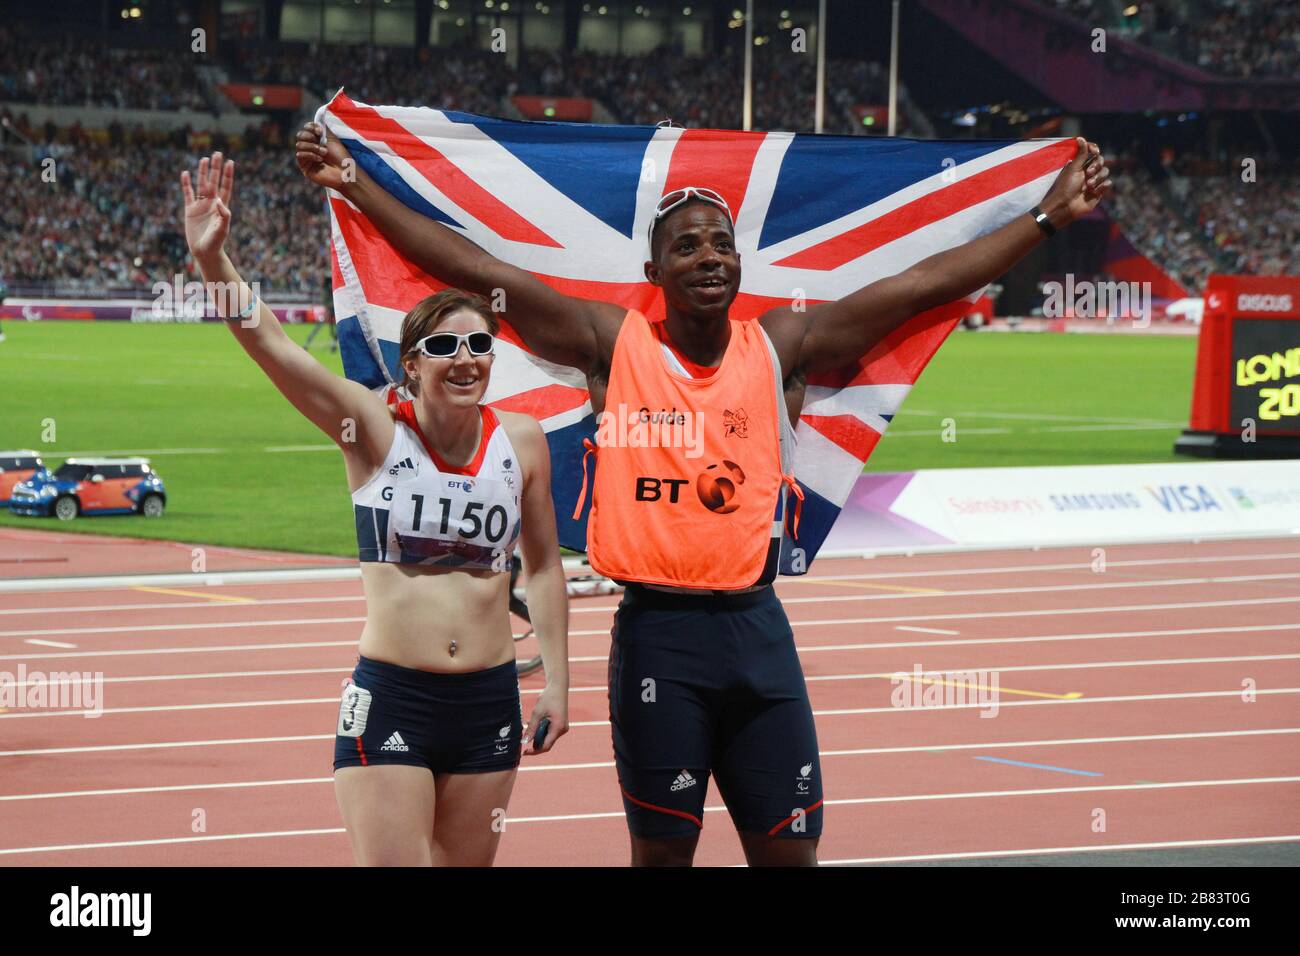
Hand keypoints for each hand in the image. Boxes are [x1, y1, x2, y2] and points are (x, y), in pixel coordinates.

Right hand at [180, 151, 233, 267]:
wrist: (204, 252)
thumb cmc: (216, 242)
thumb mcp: (222, 229)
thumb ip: (224, 215)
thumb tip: (220, 200)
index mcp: (222, 207)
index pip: (225, 187)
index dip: (228, 175)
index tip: (230, 162)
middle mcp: (212, 203)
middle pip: (214, 181)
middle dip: (216, 168)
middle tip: (218, 153)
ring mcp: (201, 205)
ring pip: (201, 185)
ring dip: (203, 172)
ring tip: (204, 159)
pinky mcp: (190, 210)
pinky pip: (188, 194)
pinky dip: (186, 184)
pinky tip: (185, 173)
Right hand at [295, 121, 354, 191]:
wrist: (344, 172)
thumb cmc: (341, 156)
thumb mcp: (332, 138)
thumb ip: (323, 127)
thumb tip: (320, 114)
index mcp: (317, 140)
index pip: (306, 128)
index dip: (311, 127)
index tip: (320, 132)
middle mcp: (310, 147)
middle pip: (300, 135)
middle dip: (310, 137)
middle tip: (321, 143)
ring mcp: (306, 157)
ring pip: (299, 145)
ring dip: (312, 147)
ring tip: (324, 153)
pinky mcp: (304, 167)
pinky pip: (299, 155)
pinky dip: (310, 155)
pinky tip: (320, 160)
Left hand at [522, 684, 567, 755]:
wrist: (558, 687)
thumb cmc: (548, 698)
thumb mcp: (537, 713)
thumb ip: (532, 728)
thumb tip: (525, 742)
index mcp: (558, 728)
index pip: (546, 746)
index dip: (534, 751)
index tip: (524, 752)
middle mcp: (562, 730)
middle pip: (546, 742)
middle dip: (535, 739)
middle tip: (526, 729)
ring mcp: (562, 727)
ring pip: (547, 737)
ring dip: (537, 732)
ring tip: (529, 721)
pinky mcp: (560, 724)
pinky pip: (549, 731)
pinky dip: (541, 728)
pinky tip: (535, 720)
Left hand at [1041, 137, 1110, 226]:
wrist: (1066, 207)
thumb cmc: (1066, 187)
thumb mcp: (1073, 168)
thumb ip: (1080, 154)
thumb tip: (1081, 137)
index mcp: (1080, 164)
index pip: (1092, 152)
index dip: (1095, 150)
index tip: (1095, 151)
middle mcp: (1087, 172)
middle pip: (1101, 160)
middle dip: (1096, 165)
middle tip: (1088, 173)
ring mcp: (1094, 181)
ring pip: (1105, 172)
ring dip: (1098, 178)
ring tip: (1088, 186)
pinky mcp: (1099, 191)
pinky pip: (1108, 183)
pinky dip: (1102, 186)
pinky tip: (1093, 192)